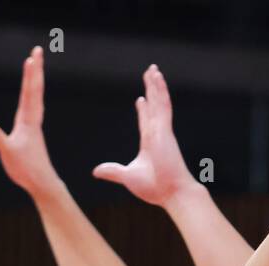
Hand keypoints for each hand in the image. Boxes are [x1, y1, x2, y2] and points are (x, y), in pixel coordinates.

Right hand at [0, 46, 63, 200]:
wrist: (42, 182)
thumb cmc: (26, 169)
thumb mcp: (8, 153)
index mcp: (28, 121)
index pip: (29, 93)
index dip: (30, 75)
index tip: (32, 58)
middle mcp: (32, 119)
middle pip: (35, 89)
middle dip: (36, 69)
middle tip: (38, 50)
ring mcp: (33, 125)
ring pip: (35, 96)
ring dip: (35, 79)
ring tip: (35, 66)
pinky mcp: (31, 131)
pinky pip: (32, 106)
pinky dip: (32, 94)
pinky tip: (31, 94)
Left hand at [92, 65, 195, 207]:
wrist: (173, 193)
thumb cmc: (156, 188)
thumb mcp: (128, 177)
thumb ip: (113, 171)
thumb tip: (96, 171)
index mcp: (150, 145)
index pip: (146, 123)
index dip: (144, 111)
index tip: (141, 101)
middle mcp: (157, 134)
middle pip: (154, 108)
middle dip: (151, 91)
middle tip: (150, 77)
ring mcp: (162, 130)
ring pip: (159, 102)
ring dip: (156, 85)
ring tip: (153, 70)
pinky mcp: (165, 129)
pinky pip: (163, 105)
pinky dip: (161, 91)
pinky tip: (158, 78)